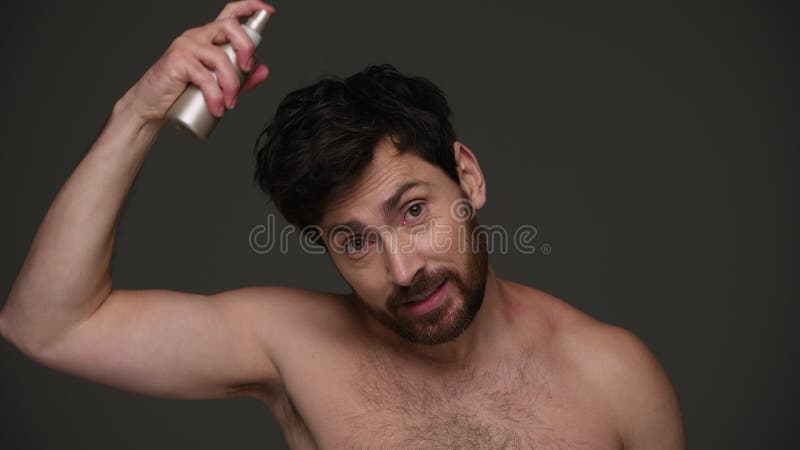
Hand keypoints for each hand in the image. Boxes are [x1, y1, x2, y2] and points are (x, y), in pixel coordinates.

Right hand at [118, 0, 274, 123]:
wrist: (153, 106)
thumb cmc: (183, 93)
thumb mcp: (220, 85)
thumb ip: (243, 78)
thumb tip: (264, 70)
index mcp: (209, 38)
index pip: (229, 14)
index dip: (249, 7)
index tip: (266, 10)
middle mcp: (198, 37)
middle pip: (229, 26)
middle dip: (246, 47)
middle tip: (248, 70)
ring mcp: (186, 46)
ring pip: (220, 56)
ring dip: (232, 84)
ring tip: (230, 103)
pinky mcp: (177, 61)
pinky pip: (205, 76)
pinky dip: (215, 95)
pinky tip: (218, 108)